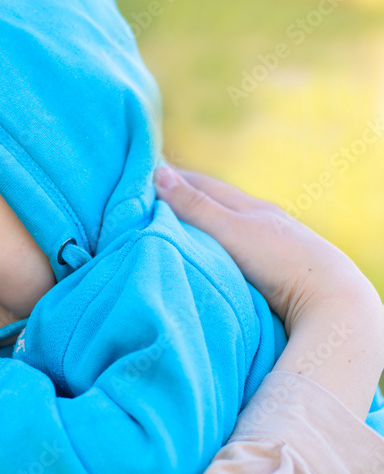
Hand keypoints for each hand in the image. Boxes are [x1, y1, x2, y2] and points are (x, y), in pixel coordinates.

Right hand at [153, 164, 381, 336]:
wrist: (331, 300)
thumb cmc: (280, 261)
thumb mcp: (229, 231)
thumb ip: (194, 206)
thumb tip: (158, 173)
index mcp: (249, 206)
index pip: (202, 184)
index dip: (172, 177)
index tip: (143, 174)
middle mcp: (260, 220)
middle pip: (215, 203)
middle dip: (183, 197)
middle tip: (149, 197)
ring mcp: (269, 245)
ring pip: (225, 227)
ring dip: (199, 224)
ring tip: (172, 226)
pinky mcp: (273, 270)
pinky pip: (235, 249)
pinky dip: (214, 245)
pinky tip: (208, 254)